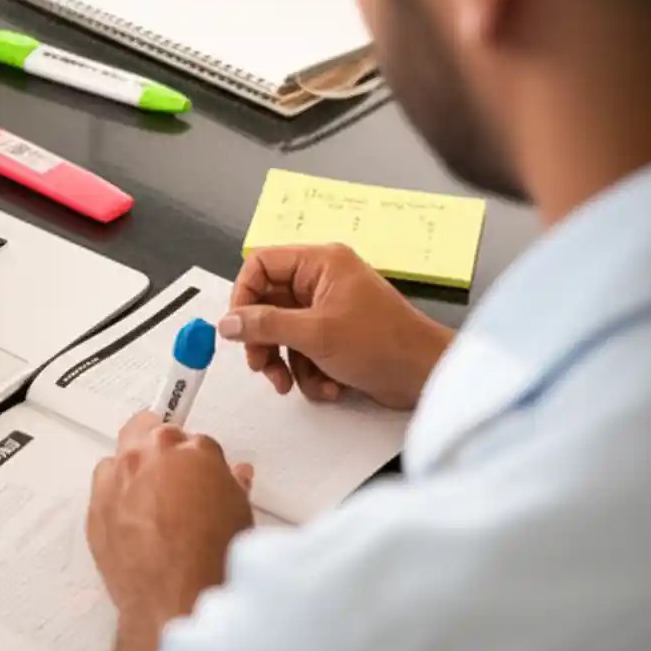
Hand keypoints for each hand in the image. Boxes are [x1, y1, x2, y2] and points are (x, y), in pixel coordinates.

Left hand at [87, 412, 254, 650]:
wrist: (176, 599)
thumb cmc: (208, 559)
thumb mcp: (239, 513)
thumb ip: (230, 484)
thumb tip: (230, 480)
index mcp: (189, 450)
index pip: (193, 438)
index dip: (198, 458)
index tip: (198, 467)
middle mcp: (148, 457)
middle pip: (148, 427)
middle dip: (160, 442)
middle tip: (173, 468)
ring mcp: (117, 481)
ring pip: (119, 457)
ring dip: (132, 470)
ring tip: (150, 498)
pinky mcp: (95, 509)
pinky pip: (101, 491)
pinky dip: (114, 499)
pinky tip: (133, 521)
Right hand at [221, 244, 453, 409]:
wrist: (425, 376)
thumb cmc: (380, 344)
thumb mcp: (315, 334)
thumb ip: (265, 326)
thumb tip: (225, 323)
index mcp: (320, 263)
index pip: (261, 265)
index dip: (242, 296)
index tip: (236, 328)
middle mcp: (321, 280)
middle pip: (267, 304)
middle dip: (264, 341)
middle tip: (262, 367)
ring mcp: (328, 309)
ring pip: (282, 333)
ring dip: (285, 363)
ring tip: (292, 385)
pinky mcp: (336, 336)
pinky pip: (303, 351)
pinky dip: (308, 372)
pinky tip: (328, 387)